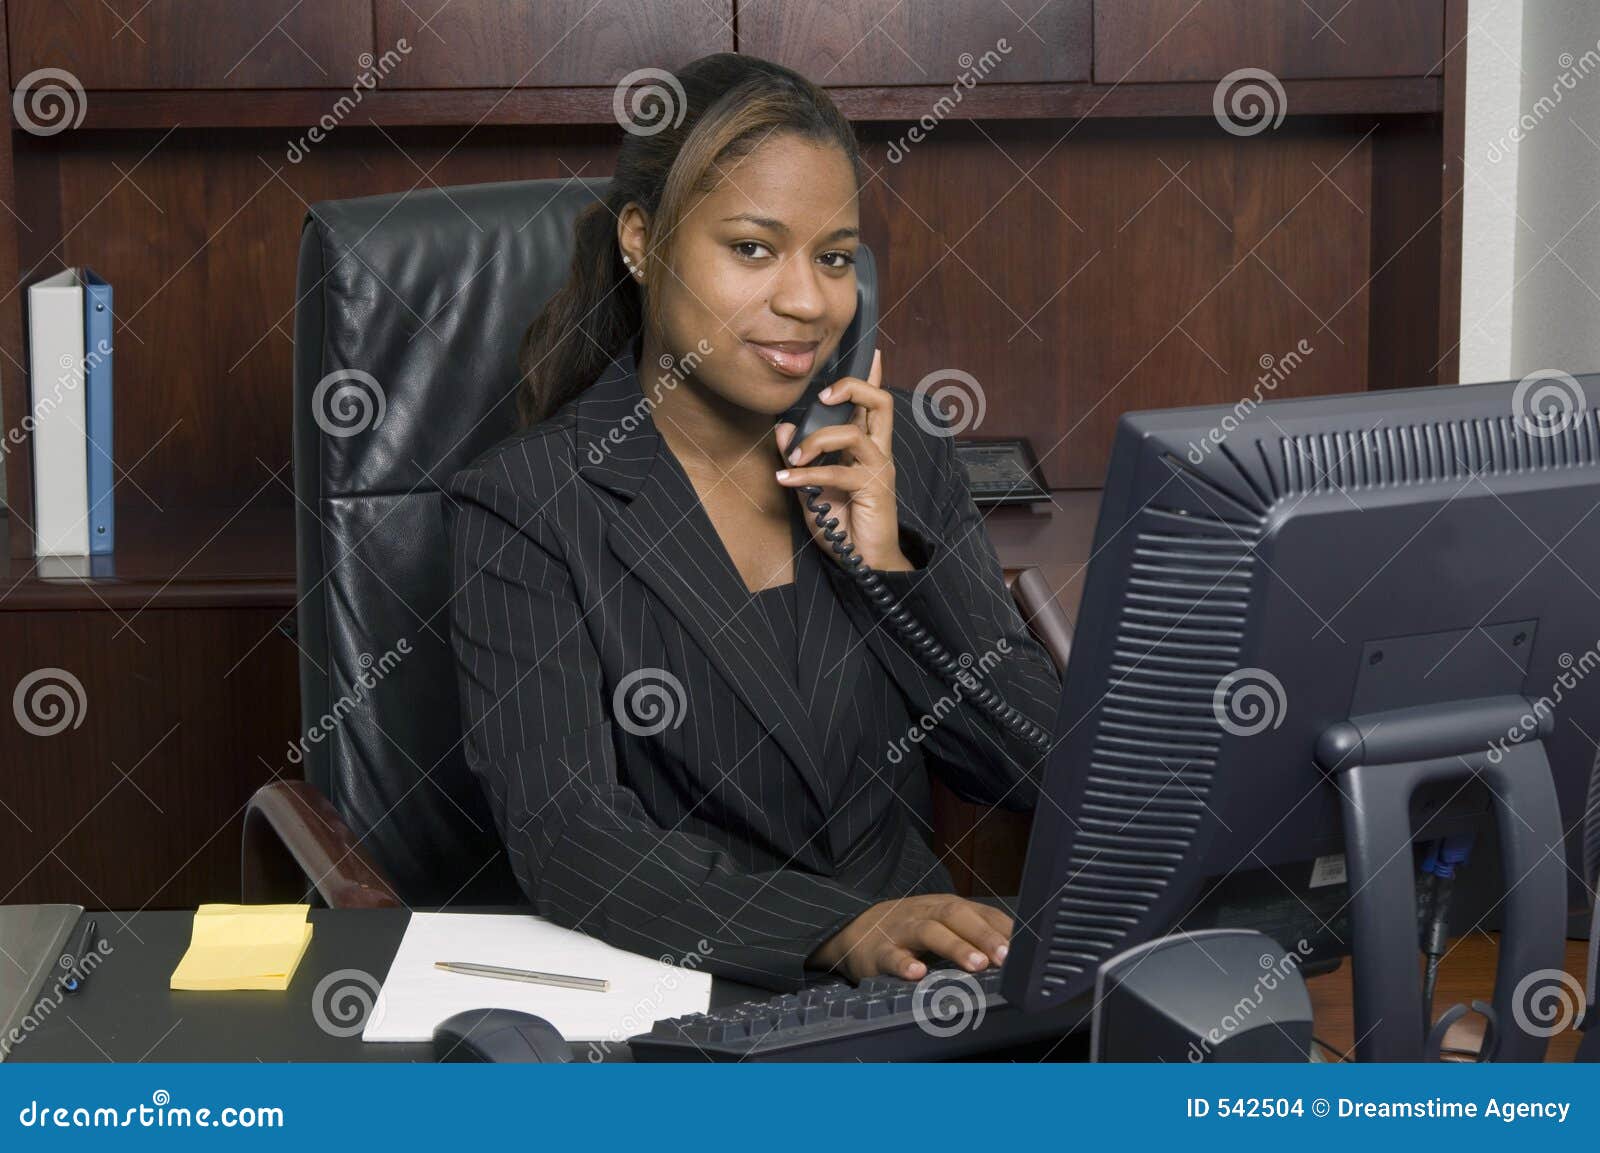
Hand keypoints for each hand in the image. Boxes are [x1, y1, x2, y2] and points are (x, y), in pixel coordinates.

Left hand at [774, 349, 911, 571]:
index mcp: (867, 447)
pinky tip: (787, 481)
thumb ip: (800, 458)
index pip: (873, 404)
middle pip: (880, 402)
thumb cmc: (844, 523)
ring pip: (853, 434)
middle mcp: (877, 453)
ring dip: (816, 441)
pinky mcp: (873, 491)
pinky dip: (806, 476)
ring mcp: (878, 470)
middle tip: (824, 393)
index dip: (871, 376)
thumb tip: (784, 428)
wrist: (865, 564)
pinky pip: (837, 473)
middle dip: (853, 387)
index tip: (870, 351)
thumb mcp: (812, 488)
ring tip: (794, 457)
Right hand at [807, 893, 1011, 982]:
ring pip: (928, 932)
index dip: (1003, 929)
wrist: (856, 929)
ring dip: (954, 946)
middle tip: (1005, 956)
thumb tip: (1018, 953)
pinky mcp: (879, 951)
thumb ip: (976, 934)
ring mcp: (902, 930)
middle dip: (983, 935)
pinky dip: (904, 964)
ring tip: (975, 964)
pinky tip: (917, 974)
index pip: (980, 912)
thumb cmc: (911, 929)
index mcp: (947, 908)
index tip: (1026, 947)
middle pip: (957, 915)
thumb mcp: (944, 924)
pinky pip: (891, 956)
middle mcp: (927, 914)